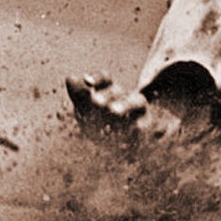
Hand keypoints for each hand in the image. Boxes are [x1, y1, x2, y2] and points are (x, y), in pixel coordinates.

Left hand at [64, 73, 180, 145]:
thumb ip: (79, 95)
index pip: (105, 79)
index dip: (97, 79)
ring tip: (113, 111)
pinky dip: (147, 125)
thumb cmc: (103, 123)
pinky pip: (150, 124)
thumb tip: (70, 77)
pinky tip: (138, 128)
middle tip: (95, 101)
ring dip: (125, 104)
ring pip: (137, 102)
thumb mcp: (87, 110)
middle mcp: (126, 97)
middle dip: (107, 95)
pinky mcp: (148, 127)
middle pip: (118, 91)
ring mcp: (139, 112)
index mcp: (111, 91)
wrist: (125, 144)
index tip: (87, 81)